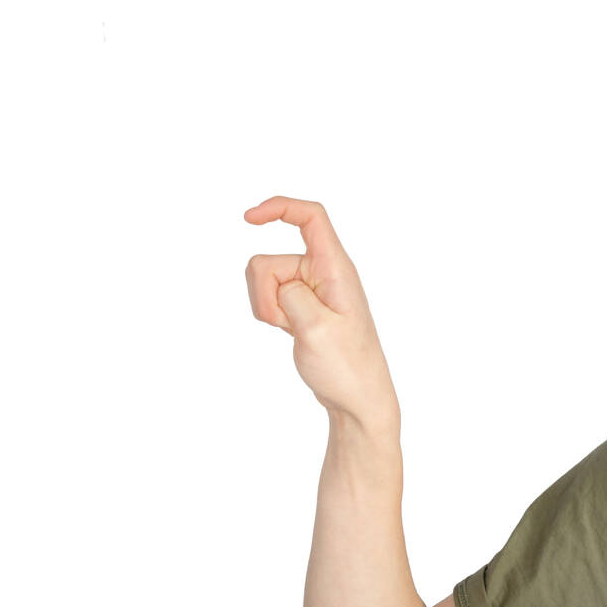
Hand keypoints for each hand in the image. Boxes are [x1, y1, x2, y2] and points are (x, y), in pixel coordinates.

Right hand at [244, 196, 399, 432]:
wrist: (356, 398)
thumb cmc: (347, 366)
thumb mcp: (317, 329)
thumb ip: (292, 295)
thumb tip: (280, 281)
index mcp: (336, 268)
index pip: (311, 217)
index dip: (279, 208)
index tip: (249, 219)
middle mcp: (323, 272)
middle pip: (269, 261)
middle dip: (264, 293)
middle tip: (289, 323)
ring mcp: (310, 289)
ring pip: (263, 281)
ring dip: (266, 306)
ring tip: (293, 330)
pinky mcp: (301, 305)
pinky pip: (268, 298)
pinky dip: (270, 314)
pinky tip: (289, 332)